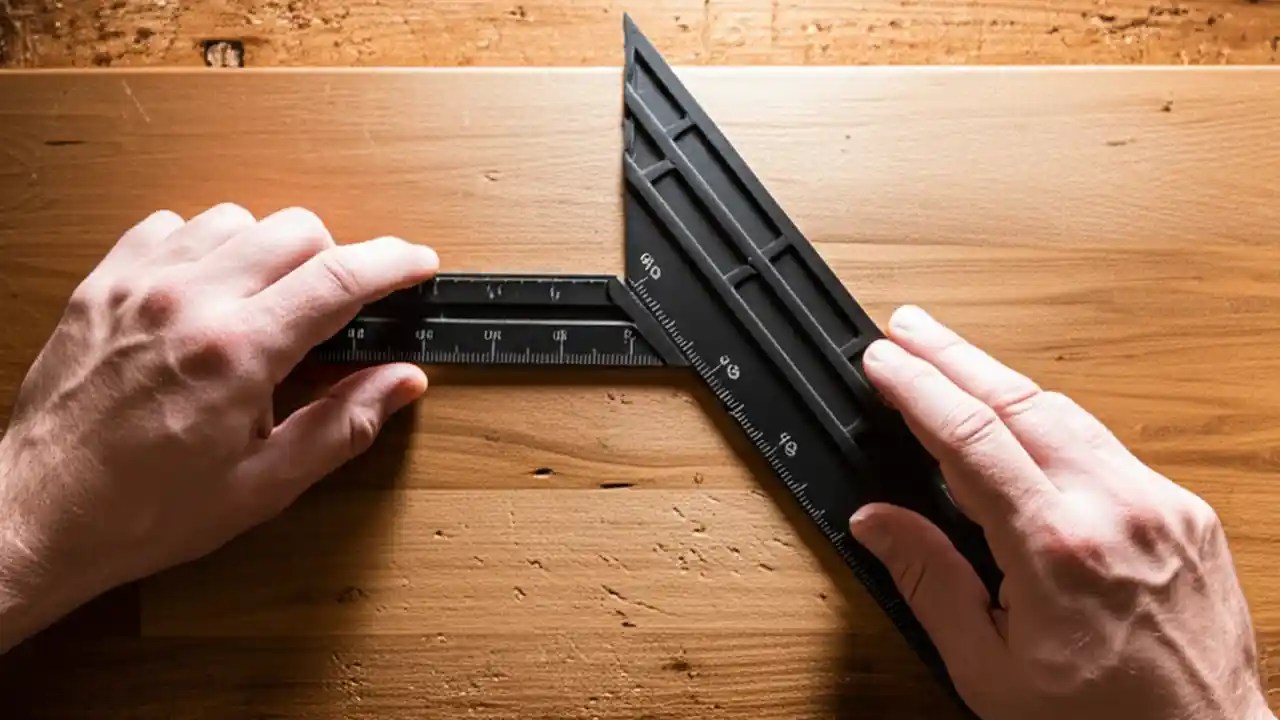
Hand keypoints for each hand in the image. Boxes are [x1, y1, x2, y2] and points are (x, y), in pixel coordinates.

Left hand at [0, 205, 437, 651]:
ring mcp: (139, 285)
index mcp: (237, 353)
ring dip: (269, 249)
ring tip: (270, 301)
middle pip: (294, 230)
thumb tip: (403, 382)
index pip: (339, 279)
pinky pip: (170, 225)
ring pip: (235, 219)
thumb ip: (342, 425)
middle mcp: (188, 302)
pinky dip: (204, 244)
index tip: (418, 263)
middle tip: (337, 308)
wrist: (42, 514)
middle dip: (335, 259)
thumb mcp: (264, 484)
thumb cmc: (149, 509)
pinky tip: (208, 289)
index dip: (392, 263)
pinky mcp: (102, 284)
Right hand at [850, 306, 1269, 719]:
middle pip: (1019, 401)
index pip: (971, 437)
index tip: (882, 362)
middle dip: (953, 356)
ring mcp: (1160, 503)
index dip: (919, 388)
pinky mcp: (1184, 509)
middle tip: (906, 328)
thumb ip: (929, 581)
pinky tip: (1021, 418)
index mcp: (1058, 548)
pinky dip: (1051, 420)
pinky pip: (1106, 444)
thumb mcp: (988, 669)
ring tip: (951, 358)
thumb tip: (875, 520)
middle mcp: (1117, 509)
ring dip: (1000, 379)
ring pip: (1066, 411)